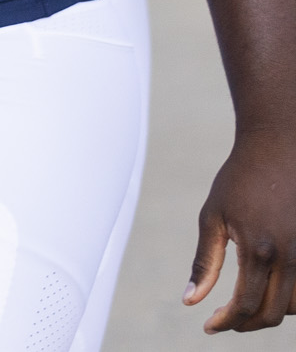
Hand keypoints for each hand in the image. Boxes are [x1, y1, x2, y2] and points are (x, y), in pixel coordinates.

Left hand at [185, 127, 295, 330]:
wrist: (278, 148)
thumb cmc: (239, 179)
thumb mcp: (212, 216)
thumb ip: (205, 261)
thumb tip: (190, 300)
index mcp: (260, 250)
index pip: (246, 306)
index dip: (226, 323)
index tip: (209, 326)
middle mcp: (291, 257)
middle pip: (273, 314)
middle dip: (246, 324)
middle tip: (223, 321)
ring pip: (295, 307)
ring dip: (269, 313)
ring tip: (242, 307)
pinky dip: (289, 300)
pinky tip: (266, 291)